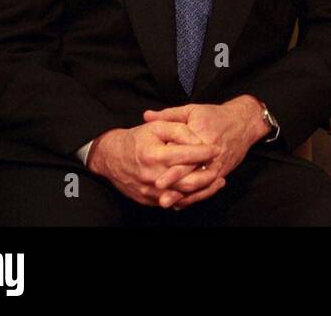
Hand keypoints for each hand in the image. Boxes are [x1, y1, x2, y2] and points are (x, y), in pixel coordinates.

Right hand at [87, 121, 220, 207]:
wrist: (110, 158)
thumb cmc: (137, 139)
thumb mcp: (157, 127)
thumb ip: (178, 129)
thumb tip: (198, 139)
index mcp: (153, 155)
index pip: (185, 155)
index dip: (204, 151)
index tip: (216, 148)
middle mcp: (151, 176)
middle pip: (187, 181)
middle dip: (207, 174)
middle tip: (219, 166)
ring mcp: (150, 191)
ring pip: (183, 195)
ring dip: (203, 189)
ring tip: (218, 180)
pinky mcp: (149, 200)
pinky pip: (174, 203)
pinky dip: (190, 197)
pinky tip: (202, 189)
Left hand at [142, 97, 265, 208]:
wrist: (244, 122)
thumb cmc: (215, 115)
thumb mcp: (192, 110)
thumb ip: (168, 115)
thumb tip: (146, 116)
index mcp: (200, 133)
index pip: (182, 149)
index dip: (169, 161)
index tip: (156, 173)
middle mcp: (210, 151)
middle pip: (190, 169)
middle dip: (174, 181)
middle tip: (158, 191)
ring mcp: (217, 163)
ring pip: (199, 183)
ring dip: (183, 194)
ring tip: (167, 202)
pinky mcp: (222, 171)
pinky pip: (207, 187)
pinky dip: (194, 196)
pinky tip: (180, 202)